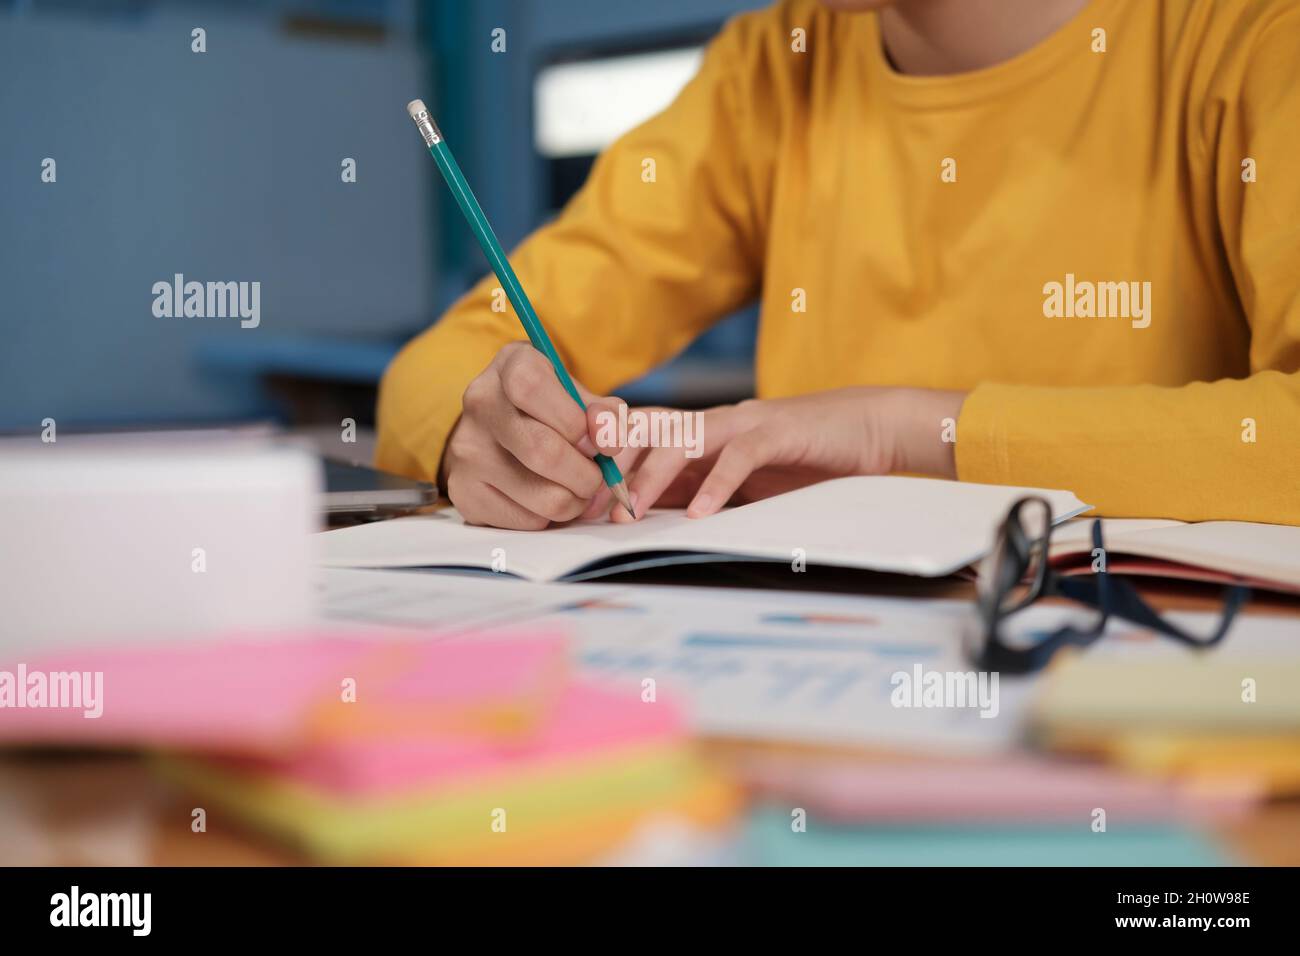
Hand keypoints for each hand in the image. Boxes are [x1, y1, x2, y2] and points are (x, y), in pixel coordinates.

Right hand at [440, 342, 620, 529]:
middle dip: (587, 474)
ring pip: (543, 496)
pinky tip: (548, 497)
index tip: (596, 440)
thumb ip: (605, 414)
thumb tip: (610, 440)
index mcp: (510, 366)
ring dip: (576, 501)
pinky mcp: (464, 491)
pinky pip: (528, 520)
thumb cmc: (549, 410)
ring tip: (577, 489)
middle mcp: (480, 403)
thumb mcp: (580, 396)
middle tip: (597, 476)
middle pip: (543, 451)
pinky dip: (551, 516)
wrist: (498, 431)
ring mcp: (467, 450)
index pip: (532, 387)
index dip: (574, 421)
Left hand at [593, 387, 965, 520]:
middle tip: (592, 509)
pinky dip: (718, 483)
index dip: (605, 467)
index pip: (637, 439)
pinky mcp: (778, 432)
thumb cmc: (804, 460)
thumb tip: (650, 522)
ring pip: (681, 439)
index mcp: (701, 434)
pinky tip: (700, 514)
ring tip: (630, 511)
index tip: (579, 504)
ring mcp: (744, 422)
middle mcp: (713, 422)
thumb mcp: (742, 483)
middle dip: (613, 469)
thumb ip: (699, 491)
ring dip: (651, 477)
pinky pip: (739, 454)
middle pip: (646, 432)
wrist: (867, 430)